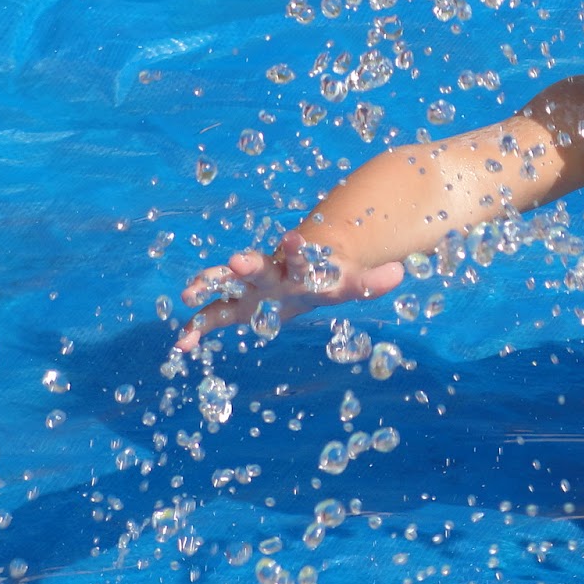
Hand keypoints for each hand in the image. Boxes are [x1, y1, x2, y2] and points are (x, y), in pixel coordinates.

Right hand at [175, 230, 404, 351]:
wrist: (305, 270)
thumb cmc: (331, 278)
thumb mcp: (353, 284)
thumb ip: (373, 281)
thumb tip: (400, 272)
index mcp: (300, 266)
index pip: (301, 256)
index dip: (298, 249)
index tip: (293, 237)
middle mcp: (271, 272)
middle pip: (258, 266)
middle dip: (247, 264)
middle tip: (237, 259)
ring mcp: (250, 287)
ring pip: (226, 284)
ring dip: (210, 286)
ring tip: (189, 295)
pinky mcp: (236, 306)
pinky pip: (213, 317)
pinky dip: (197, 328)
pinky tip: (182, 346)